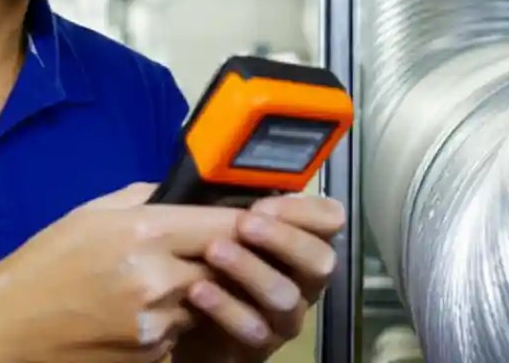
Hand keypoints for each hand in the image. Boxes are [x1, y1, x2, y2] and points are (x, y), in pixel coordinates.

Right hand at [0, 183, 241, 362]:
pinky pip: (182, 330)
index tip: (254, 221)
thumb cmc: (47, 262)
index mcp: (146, 233)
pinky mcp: (152, 354)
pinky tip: (140, 312)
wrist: (8, 326)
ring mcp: (157, 323)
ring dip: (198, 291)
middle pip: (227, 266)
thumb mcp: (93, 213)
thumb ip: (146, 198)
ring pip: (207, 300)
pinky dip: (173, 320)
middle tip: (213, 251)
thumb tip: (184, 191)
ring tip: (161, 282)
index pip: (225, 225)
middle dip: (227, 259)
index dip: (245, 223)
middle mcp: (158, 280)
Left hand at [172, 194, 345, 362]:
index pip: (329, 220)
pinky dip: (226, 307)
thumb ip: (222, 198)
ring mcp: (284, 317)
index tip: (264, 203)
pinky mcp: (259, 347)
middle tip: (245, 224)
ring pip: (286, 296)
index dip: (305, 210)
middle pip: (321, 261)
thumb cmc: (202, 260)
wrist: (179, 320)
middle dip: (284, 239)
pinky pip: (253, 329)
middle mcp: (302, 281)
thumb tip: (214, 165)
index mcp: (297, 242)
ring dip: (251, 270)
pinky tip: (198, 290)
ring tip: (214, 251)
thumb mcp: (211, 222)